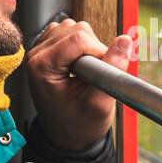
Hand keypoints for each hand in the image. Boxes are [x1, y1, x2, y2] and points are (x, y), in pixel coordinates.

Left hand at [24, 19, 132, 151]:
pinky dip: (81, 45)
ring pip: (74, 27)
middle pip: (76, 29)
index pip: (79, 38)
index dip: (100, 52)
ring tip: (87, 72)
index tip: (102, 73)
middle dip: (94, 49)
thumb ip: (112, 71)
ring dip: (88, 46)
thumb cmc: (78, 125)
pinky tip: (81, 65)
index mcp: (42, 66)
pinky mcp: (48, 48)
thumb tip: (125, 41)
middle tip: (94, 76)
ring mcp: (40, 50)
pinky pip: (70, 32)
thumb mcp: (99, 103)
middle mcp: (37, 54)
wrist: (67, 134)